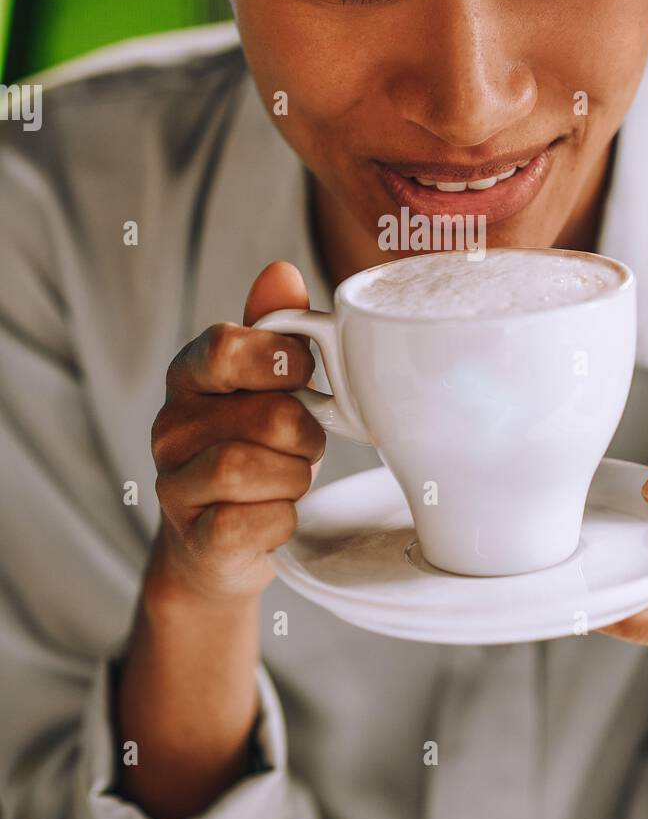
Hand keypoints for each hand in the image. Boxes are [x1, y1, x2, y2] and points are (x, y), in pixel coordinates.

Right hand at [149, 260, 325, 602]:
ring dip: (295, 477)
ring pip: (252, 468)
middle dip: (306, 435)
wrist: (221, 546)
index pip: (228, 346)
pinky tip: (277, 515)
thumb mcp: (267, 386)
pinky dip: (282, 519)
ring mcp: (175, 485)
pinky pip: (252, 521)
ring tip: (291, 479)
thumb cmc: (255, 450)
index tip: (307, 378)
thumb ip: (275, 329)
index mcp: (190, 375)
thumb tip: (282, 271)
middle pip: (266, 415)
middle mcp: (170, 426)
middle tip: (306, 445)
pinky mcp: (194, 538)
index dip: (283, 361)